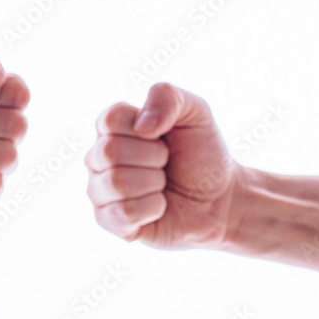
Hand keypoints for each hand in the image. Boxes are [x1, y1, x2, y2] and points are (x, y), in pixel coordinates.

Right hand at [85, 82, 242, 248]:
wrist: (219, 198)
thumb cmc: (202, 154)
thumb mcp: (195, 112)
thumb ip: (167, 97)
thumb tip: (142, 126)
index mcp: (112, 128)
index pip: (110, 121)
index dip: (144, 130)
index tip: (162, 136)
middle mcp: (99, 158)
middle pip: (109, 152)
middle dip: (153, 157)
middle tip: (166, 163)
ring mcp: (101, 191)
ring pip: (116, 183)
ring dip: (154, 183)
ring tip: (163, 184)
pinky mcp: (111, 221)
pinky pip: (123, 214)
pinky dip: (153, 208)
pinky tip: (159, 205)